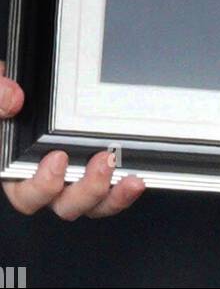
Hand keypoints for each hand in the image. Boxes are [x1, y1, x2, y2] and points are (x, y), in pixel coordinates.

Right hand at [0, 61, 144, 218]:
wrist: (28, 84)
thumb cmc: (8, 98)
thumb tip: (12, 100)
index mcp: (16, 169)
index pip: (26, 194)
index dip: (43, 186)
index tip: (58, 160)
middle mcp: (45, 181)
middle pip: (65, 204)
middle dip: (87, 189)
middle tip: (101, 162)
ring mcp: (72, 178)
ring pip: (92, 203)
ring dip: (112, 194)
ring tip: (129, 177)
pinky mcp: (95, 170)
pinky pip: (110, 190)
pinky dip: (124, 188)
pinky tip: (137, 176)